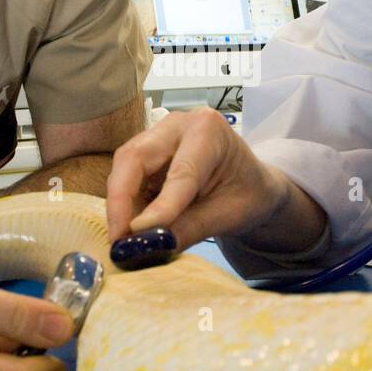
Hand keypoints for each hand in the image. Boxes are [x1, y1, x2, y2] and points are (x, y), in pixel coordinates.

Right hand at [106, 107, 288, 249]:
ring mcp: (158, 136)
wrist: (254, 186)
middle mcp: (177, 125)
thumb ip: (189, 229)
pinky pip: (127, 178)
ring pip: (124, 167)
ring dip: (120, 205)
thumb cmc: (248, 194)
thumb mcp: (228, 216)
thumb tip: (149, 245)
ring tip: (125, 240)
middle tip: (117, 239)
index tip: (139, 235)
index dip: (158, 206)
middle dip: (121, 201)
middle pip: (134, 157)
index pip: (180, 171)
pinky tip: (132, 229)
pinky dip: (126, 205)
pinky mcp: (147, 154)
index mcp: (208, 130)